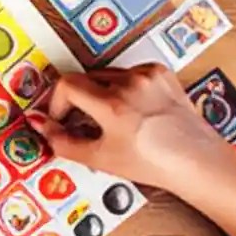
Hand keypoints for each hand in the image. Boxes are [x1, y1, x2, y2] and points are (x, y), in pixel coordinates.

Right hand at [25, 65, 235, 192]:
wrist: (195, 160)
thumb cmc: (153, 163)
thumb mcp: (101, 159)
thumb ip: (63, 141)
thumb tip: (41, 126)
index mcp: (113, 105)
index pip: (66, 85)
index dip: (56, 102)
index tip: (60, 118)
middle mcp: (130, 83)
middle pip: (85, 79)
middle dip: (77, 101)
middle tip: (82, 123)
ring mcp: (147, 75)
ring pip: (106, 75)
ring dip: (100, 93)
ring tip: (109, 120)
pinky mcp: (161, 72)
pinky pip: (129, 73)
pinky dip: (124, 88)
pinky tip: (132, 110)